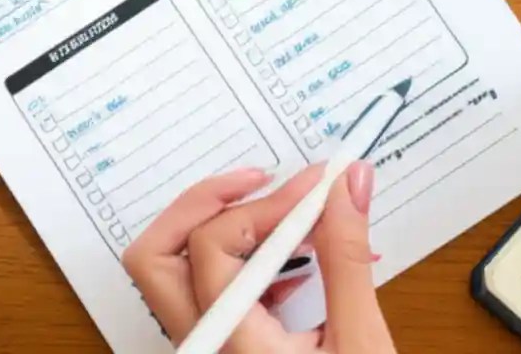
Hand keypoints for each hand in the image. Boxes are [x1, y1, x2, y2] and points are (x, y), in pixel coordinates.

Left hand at [123, 163, 396, 353]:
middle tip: (268, 184)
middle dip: (211, 204)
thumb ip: (348, 258)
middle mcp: (205, 347)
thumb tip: (345, 186)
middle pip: (158, 256)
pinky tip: (300, 263)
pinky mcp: (225, 351)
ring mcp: (209, 350)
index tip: (317, 186)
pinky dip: (247, 261)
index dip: (266, 206)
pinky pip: (210, 293)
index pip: (215, 251)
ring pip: (178, 271)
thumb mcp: (362, 341)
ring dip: (228, 229)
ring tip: (292, 219)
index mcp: (233, 346)